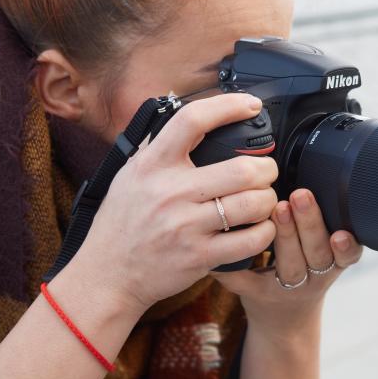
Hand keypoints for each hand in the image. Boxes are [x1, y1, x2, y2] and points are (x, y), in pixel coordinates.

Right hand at [71, 93, 278, 315]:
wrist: (108, 273)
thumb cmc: (122, 221)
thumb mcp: (131, 173)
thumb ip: (160, 147)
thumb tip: (193, 120)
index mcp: (153, 164)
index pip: (192, 120)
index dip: (228, 106)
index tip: (250, 105)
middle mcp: (170, 192)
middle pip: (242, 169)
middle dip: (266, 168)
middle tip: (266, 170)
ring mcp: (185, 226)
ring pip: (253, 204)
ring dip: (268, 199)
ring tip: (264, 198)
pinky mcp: (199, 257)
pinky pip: (250, 240)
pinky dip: (266, 231)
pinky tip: (261, 227)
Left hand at [211, 188, 362, 342]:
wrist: (284, 322)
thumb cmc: (301, 271)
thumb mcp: (319, 252)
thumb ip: (317, 223)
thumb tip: (301, 169)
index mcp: (331, 263)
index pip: (344, 253)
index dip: (347, 244)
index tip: (341, 229)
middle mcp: (313, 277)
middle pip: (317, 252)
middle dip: (311, 223)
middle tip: (301, 196)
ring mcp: (285, 288)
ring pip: (291, 265)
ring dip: (286, 236)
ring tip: (278, 210)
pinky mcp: (256, 295)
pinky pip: (246, 281)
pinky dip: (235, 270)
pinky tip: (226, 257)